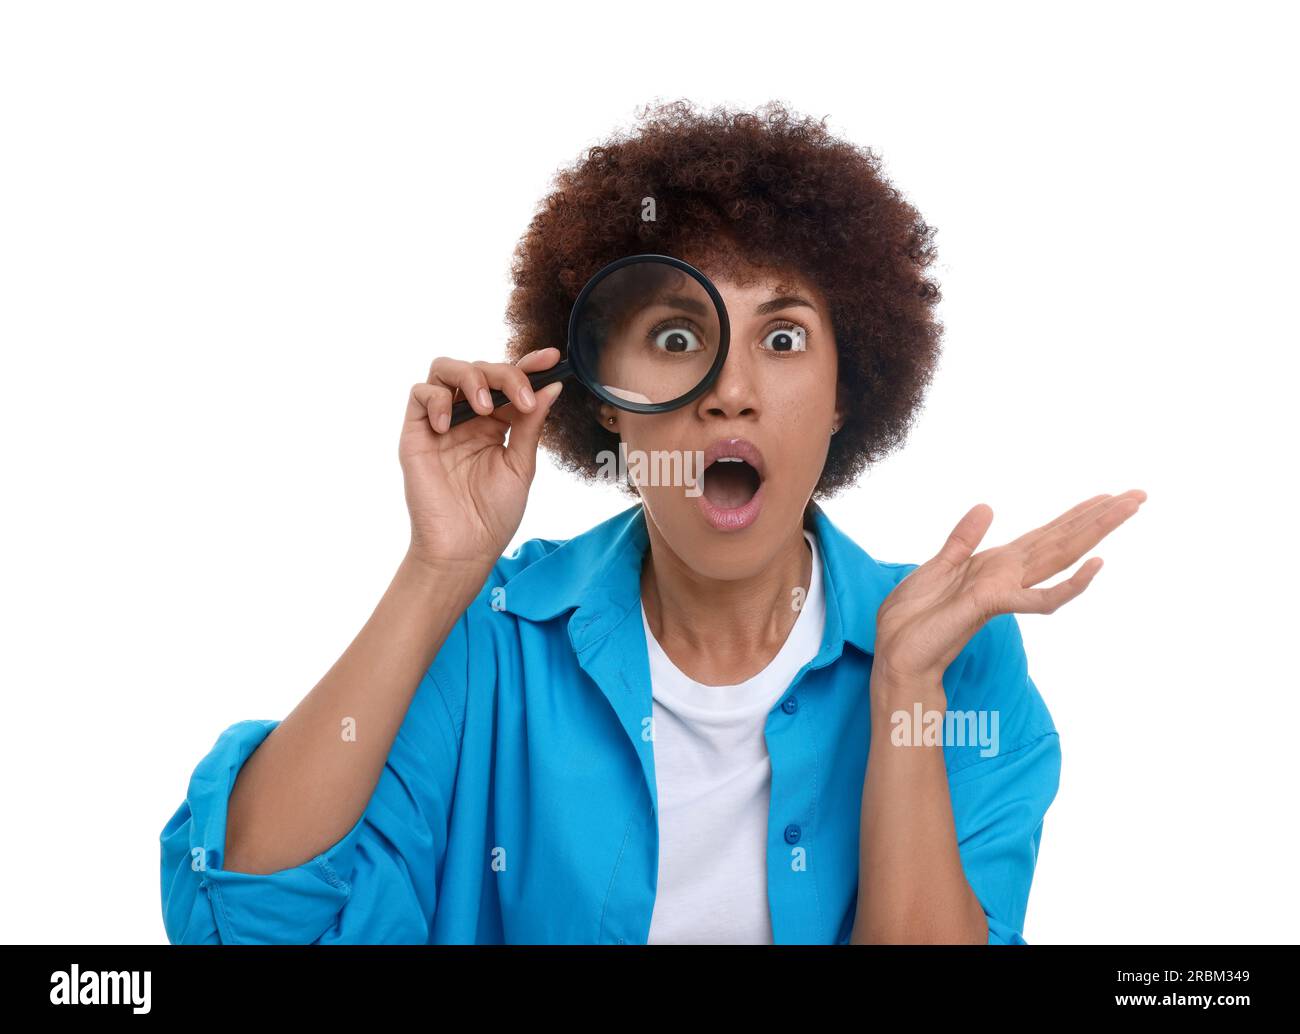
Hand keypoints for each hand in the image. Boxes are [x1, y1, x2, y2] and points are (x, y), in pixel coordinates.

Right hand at [399, 347, 564, 572]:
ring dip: (471, 377)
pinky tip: (450, 426)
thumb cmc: (492, 514)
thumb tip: (552, 386)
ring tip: (486, 407)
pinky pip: (419, 394)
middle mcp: (467, 417)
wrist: (464, 548)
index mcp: (496, 423)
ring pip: (446, 369)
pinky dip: (437, 400)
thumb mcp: (521, 465)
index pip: (509, 382)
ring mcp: (441, 422)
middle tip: (522, 399)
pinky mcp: (416, 433)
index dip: (529, 365)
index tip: (552, 358)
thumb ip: (531, 425)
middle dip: (506, 374)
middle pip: (481, 368)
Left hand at [871, 490, 1147, 693]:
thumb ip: (963, 539)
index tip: (1104, 496)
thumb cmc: (914, 619)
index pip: (1045, 535)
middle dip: (1100, 517)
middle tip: (1138, 494)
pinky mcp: (994, 604)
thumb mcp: (936, 566)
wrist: (897, 654)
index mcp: (996, 565)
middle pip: (1063, 540)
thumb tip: (986, 506)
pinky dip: (1070, 585)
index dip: (1075, 515)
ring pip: (1061, 556)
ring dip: (1096, 533)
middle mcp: (1009, 575)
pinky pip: (1041, 598)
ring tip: (1128, 509)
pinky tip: (1095, 566)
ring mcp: (1006, 589)